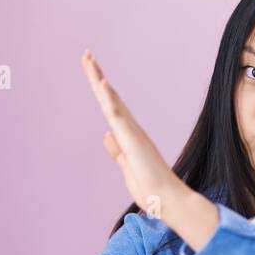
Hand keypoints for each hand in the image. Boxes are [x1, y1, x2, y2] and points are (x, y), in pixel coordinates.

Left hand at [81, 49, 196, 222]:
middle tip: (86, 55)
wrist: (167, 200)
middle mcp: (131, 129)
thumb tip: (106, 136)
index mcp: (128, 136)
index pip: (111, 108)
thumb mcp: (127, 167)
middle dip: (97, 76)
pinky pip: (118, 116)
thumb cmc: (151, 188)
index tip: (93, 72)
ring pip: (112, 101)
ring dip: (100, 80)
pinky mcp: (132, 140)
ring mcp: (132, 133)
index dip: (101, 90)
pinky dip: (109, 98)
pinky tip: (102, 83)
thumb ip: (117, 151)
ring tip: (90, 60)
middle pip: (110, 98)